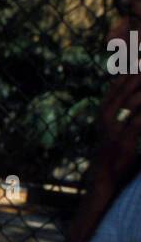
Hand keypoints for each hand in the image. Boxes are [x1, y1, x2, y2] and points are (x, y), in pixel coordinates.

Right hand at [93, 71, 140, 187]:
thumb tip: (131, 91)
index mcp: (104, 108)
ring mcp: (113, 126)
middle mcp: (105, 114)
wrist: (105, 172)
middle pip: (126, 87)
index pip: (119, 82)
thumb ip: (120, 106)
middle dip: (139, 75)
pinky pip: (138, 121)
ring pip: (133, 101)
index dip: (132, 69)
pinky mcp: (123, 139)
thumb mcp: (113, 123)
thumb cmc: (114, 146)